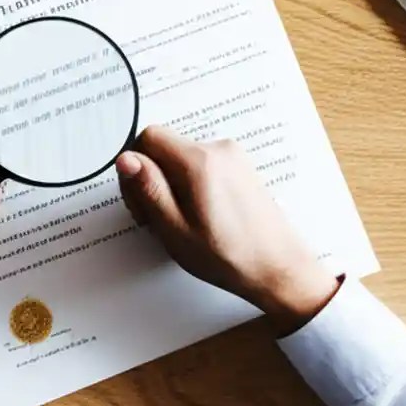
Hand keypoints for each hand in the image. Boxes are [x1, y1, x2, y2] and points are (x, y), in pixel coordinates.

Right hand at [116, 127, 338, 335]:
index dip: (136, 168)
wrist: (280, 268)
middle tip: (159, 218)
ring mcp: (233, 157)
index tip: (142, 200)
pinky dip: (192, 185)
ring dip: (173, 185)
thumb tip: (125, 159)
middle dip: (153, 178)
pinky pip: (202, 165)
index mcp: (200, 161)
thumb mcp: (176, 230)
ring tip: (183, 222)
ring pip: (182, 158)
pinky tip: (201, 216)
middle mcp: (218, 149)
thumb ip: (149, 190)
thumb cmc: (230, 257)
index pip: (148, 137)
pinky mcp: (241, 168)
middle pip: (165, 147)